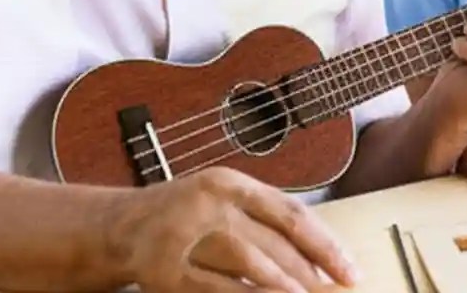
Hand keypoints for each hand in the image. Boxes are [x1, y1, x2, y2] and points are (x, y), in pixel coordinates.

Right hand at [105, 167, 357, 292]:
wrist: (117, 227)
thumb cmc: (184, 216)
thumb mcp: (225, 204)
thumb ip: (266, 223)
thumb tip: (320, 258)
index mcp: (231, 183)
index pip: (290, 213)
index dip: (324, 244)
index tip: (349, 270)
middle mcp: (210, 202)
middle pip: (273, 240)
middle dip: (309, 272)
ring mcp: (184, 234)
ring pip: (247, 261)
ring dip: (282, 285)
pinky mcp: (165, 268)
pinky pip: (214, 287)